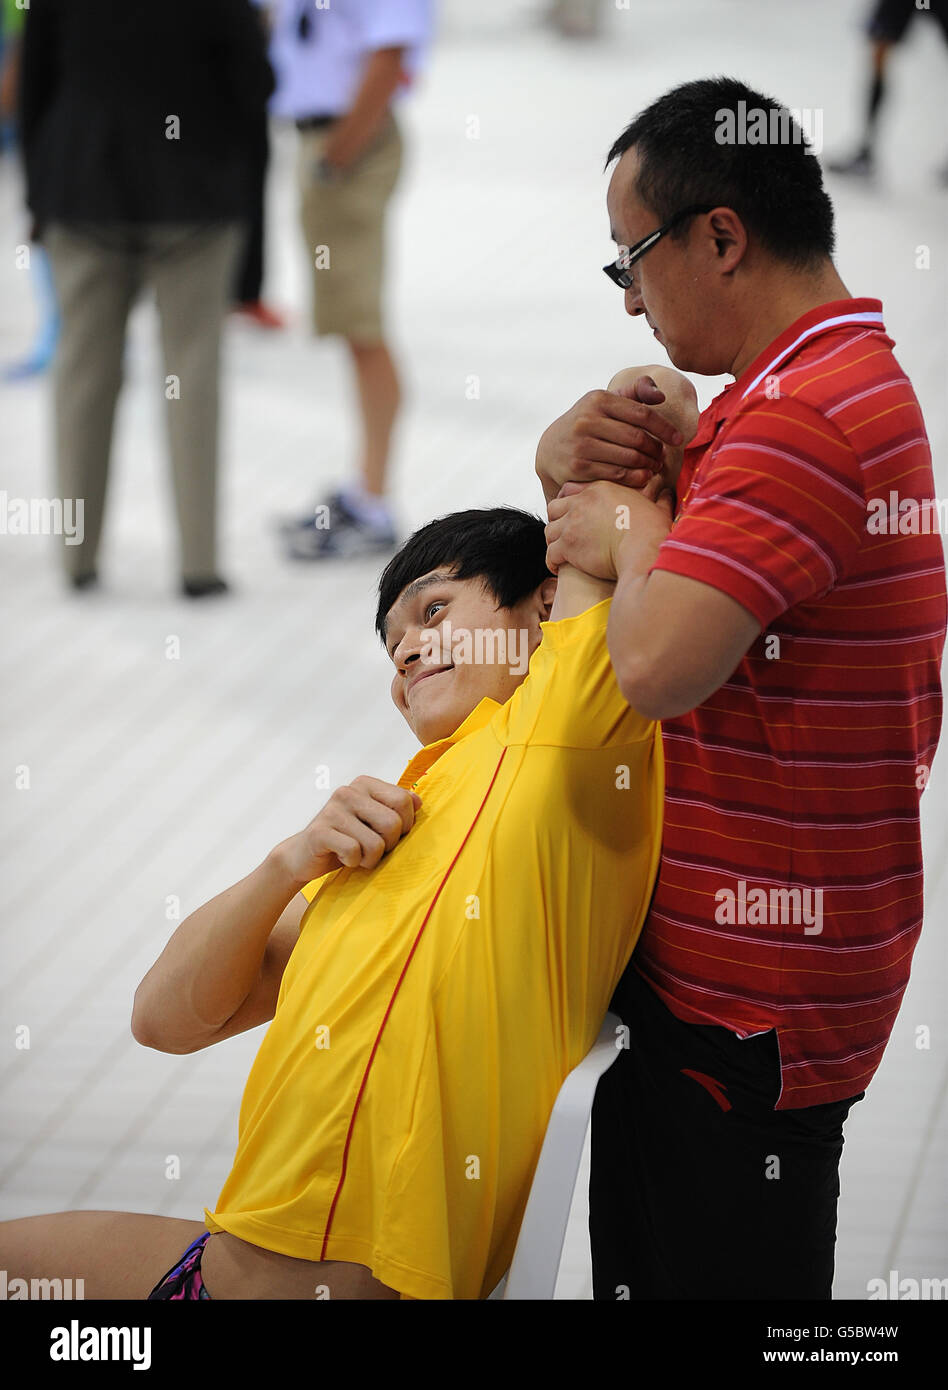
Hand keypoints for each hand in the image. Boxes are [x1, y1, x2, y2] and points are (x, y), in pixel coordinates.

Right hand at [281, 777, 422, 882]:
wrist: (304, 856)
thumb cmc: (347, 839)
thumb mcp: (374, 821)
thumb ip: (395, 808)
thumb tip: (418, 801)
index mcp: (364, 784)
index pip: (404, 801)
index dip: (405, 826)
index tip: (389, 835)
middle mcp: (348, 791)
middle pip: (393, 823)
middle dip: (388, 845)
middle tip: (372, 849)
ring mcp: (332, 810)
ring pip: (376, 843)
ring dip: (370, 859)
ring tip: (357, 855)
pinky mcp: (320, 831)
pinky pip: (354, 852)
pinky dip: (353, 863)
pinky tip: (342, 858)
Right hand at [536, 380, 684, 505]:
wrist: (551, 449)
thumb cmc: (587, 424)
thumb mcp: (605, 402)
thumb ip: (634, 392)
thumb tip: (660, 395)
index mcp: (598, 399)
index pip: (642, 414)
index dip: (664, 428)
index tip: (678, 439)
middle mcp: (587, 420)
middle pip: (637, 438)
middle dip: (656, 450)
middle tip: (663, 457)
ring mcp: (582, 445)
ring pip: (629, 458)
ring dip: (648, 465)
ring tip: (654, 466)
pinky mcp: (579, 468)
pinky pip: (618, 475)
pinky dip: (636, 477)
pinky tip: (643, 476)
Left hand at [545, 473, 674, 580]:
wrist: (644, 548)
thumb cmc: (654, 530)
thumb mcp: (657, 507)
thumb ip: (658, 497)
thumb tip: (666, 491)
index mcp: (600, 489)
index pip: (570, 490)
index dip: (569, 503)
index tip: (572, 516)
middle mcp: (581, 503)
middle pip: (554, 508)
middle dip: (556, 521)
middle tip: (563, 534)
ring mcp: (572, 524)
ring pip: (549, 531)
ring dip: (553, 542)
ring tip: (560, 553)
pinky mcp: (568, 546)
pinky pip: (550, 553)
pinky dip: (551, 562)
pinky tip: (557, 568)